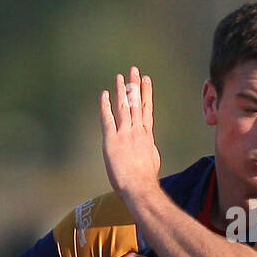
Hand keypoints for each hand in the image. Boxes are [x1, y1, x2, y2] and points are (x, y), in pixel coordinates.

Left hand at [100, 66, 160, 199]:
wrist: (139, 186)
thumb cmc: (146, 177)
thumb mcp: (152, 158)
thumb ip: (147, 146)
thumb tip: (146, 143)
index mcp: (146, 134)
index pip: (146, 108)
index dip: (146, 92)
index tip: (146, 80)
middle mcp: (137, 130)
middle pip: (136, 102)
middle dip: (135, 85)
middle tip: (133, 70)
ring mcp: (125, 134)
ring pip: (123, 107)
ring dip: (121, 90)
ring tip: (120, 76)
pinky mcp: (112, 140)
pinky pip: (107, 119)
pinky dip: (105, 106)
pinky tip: (104, 95)